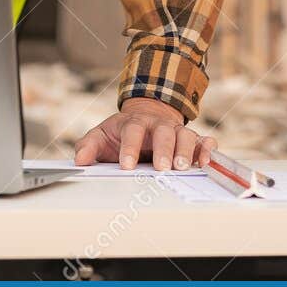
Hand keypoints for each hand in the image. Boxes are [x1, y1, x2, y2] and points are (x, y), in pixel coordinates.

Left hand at [72, 97, 216, 170]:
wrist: (145, 118)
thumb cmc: (121, 134)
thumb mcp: (100, 136)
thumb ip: (88, 147)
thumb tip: (79, 161)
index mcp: (134, 122)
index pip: (132, 131)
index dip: (130, 148)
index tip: (127, 166)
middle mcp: (157, 124)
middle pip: (163, 132)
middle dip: (163, 150)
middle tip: (162, 168)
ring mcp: (175, 130)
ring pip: (185, 135)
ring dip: (186, 150)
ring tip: (183, 167)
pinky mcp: (191, 140)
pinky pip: (202, 140)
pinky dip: (207, 149)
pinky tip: (206, 161)